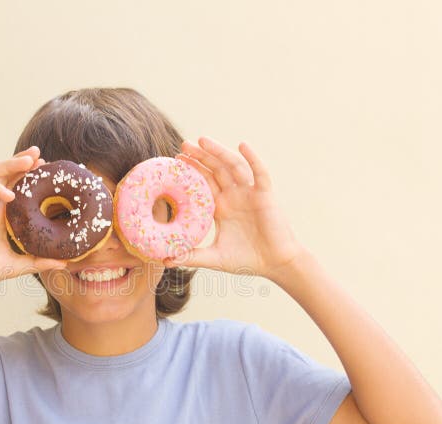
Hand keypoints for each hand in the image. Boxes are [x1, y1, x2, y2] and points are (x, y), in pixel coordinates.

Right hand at [0, 147, 67, 294]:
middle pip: (5, 172)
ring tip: (27, 161)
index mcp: (2, 213)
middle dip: (22, 160)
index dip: (31, 175)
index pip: (17, 185)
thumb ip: (38, 262)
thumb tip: (65, 262)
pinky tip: (9, 194)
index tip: (49, 170)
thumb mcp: (16, 265)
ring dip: (9, 164)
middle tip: (38, 153)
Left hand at [164, 137, 306, 279]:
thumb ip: (191, 257)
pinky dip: (253, 158)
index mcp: (221, 207)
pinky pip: (260, 173)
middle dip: (200, 156)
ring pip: (233, 166)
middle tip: (183, 145)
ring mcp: (250, 193)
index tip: (173, 161)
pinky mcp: (266, 195)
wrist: (276, 265)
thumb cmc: (247, 261)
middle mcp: (234, 196)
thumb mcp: (214, 258)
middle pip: (215, 170)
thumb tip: (165, 260)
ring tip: (203, 140)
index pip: (203, 183)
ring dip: (219, 152)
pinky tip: (242, 145)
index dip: (190, 171)